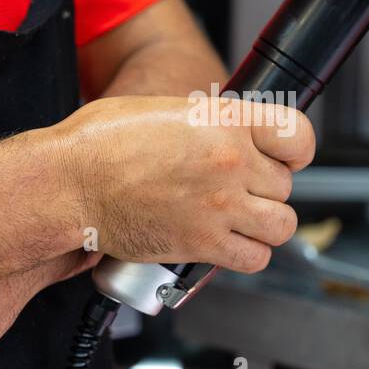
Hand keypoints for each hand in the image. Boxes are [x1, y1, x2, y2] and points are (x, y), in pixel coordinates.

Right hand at [52, 95, 314, 272]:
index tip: (285, 159)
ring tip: (240, 221)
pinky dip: (247, 255)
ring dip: (264, 226)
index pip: (299, 135)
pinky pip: (255, 258)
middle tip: (238, 192)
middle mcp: (232, 161)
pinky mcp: (204, 243)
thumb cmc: (101, 142)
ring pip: (281, 225)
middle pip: (286, 185)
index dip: (295, 151)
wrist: (69, 183)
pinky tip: (228, 245)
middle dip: (265, 190)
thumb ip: (210, 123)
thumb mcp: (168, 110)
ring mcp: (221, 204)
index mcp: (226, 119)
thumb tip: (230, 136)